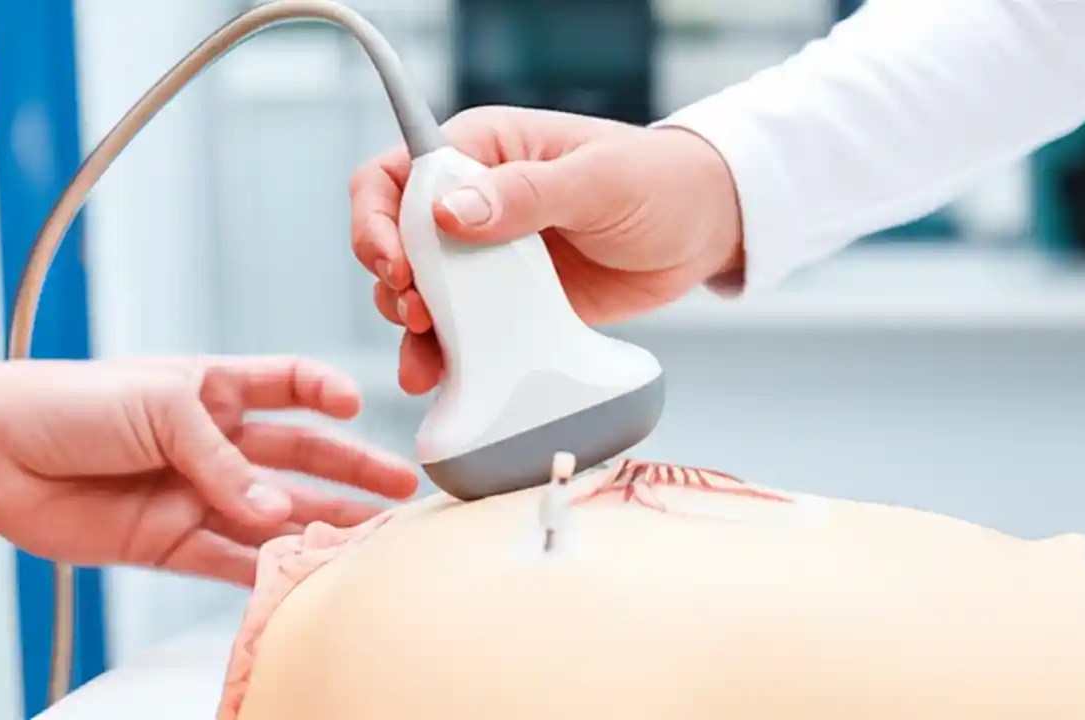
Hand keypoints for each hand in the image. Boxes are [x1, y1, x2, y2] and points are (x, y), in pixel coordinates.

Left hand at [0, 357, 417, 585]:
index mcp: (212, 387)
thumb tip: (276, 511)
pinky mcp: (171, 539)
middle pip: (300, 455)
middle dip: (352, 468)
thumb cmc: (67, 402)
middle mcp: (213, 441)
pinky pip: (232, 557)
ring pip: (277, 511)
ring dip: (324, 522)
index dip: (325, 391)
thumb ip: (223, 462)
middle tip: (402, 485)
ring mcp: (196, 491)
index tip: (356, 406)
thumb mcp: (161, 406)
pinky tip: (308, 568)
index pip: (287, 382)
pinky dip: (269, 566)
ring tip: (373, 535)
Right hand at [350, 106, 742, 393]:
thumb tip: (453, 213)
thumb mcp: (599, 180)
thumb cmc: (660, 181)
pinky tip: (439, 378)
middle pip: (398, 241)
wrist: (705, 231)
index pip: (399, 174)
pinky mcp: (509, 305)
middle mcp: (474, 203)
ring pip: (421, 292)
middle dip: (394, 282)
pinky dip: (444, 355)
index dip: (378, 218)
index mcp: (484, 151)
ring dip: (412, 326)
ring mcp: (488, 259)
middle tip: (417, 316)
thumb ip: (527, 194)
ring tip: (425, 357)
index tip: (396, 263)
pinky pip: (462, 330)